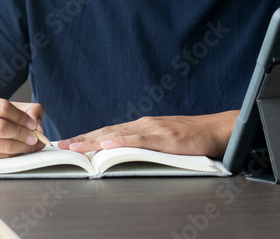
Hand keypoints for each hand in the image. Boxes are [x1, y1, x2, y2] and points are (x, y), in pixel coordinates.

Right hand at [0, 92, 46, 159]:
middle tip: (35, 138)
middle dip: (23, 135)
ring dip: (21, 148)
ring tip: (31, 145)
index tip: (33, 124)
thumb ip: (22, 109)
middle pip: (1, 128)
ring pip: (1, 146)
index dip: (22, 117)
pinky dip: (12, 156)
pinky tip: (18, 151)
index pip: (3, 108)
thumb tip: (37, 122)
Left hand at [58, 110, 237, 158]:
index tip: (69, 143)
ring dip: (93, 140)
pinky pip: (138, 140)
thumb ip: (145, 147)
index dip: (87, 137)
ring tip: (75, 146)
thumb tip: (123, 156)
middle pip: (107, 132)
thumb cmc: (193, 138)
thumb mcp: (163, 143)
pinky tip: (107, 144)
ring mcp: (153, 129)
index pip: (108, 132)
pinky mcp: (164, 137)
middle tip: (62, 146)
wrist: (217, 130)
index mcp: (142, 126)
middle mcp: (144, 124)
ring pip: (117, 134)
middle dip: (82, 139)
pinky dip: (121, 141)